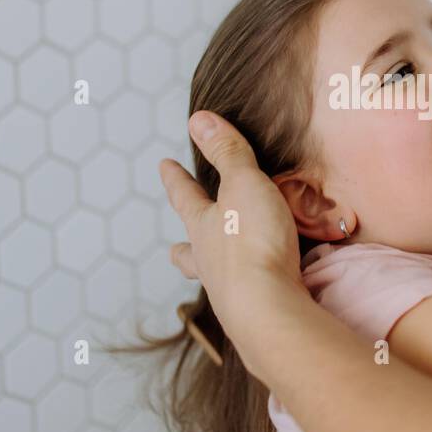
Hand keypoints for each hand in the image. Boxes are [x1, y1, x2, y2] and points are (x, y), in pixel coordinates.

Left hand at [160, 111, 303, 336]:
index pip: (184, 196)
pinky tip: (261, 290)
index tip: (163, 165)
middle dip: (182, 245)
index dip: (175, 179)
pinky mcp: (254, 311)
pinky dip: (250, 287)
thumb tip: (199, 120)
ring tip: (217, 272)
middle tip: (174, 248)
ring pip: (212, 277)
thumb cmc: (252, 243)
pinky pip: (247, 294)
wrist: (267, 309)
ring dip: (213, 271)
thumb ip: (227, 153)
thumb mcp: (244, 184)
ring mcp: (228, 290)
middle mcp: (209, 260)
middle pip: (188, 250)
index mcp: (201, 226)